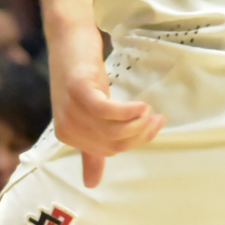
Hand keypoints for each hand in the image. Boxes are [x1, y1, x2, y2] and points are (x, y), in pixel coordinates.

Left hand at [49, 21, 161, 187]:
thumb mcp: (88, 115)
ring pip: (114, 131)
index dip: (136, 141)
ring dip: (139, 123)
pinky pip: (107, 112)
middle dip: (141, 133)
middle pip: (114, 143)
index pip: (111, 151)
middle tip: (158, 119)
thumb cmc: (82, 77)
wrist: (69, 40)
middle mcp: (67, 128)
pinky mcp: (78, 92)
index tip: (154, 126)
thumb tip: (91, 184)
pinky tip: (142, 105)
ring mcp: (71, 110)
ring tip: (151, 111)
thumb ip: (91, 150)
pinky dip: (128, 111)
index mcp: (68, 137)